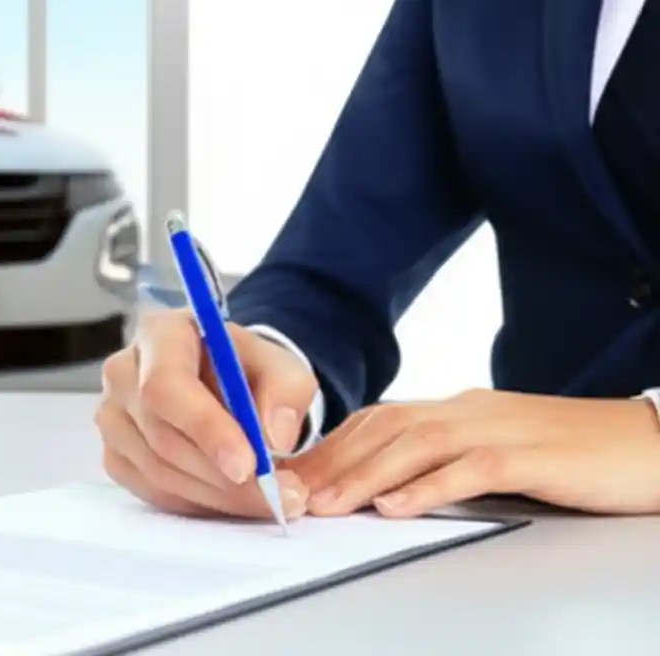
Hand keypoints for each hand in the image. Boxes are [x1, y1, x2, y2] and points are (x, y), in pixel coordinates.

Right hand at [96, 309, 318, 519]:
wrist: (219, 382)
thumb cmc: (244, 369)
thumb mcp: (280, 365)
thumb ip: (288, 391)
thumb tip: (276, 438)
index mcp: (160, 335)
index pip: (166, 385)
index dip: (205, 429)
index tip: (248, 467)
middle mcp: (123, 372)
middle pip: (164, 437)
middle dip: (224, 477)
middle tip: (279, 496)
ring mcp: (112, 416)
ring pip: (159, 471)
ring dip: (217, 495)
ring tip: (266, 499)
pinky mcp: (115, 454)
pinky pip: (153, 491)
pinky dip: (197, 502)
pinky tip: (230, 497)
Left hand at [286, 389, 659, 517]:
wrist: (649, 442)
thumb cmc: (570, 452)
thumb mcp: (494, 448)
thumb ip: (443, 457)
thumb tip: (385, 484)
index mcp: (457, 408)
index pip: (378, 422)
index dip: (331, 448)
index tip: (291, 476)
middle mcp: (469, 410)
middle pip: (385, 430)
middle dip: (332, 463)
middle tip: (291, 495)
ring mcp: (500, 430)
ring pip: (416, 446)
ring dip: (364, 476)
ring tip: (327, 504)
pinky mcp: (532, 456)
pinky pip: (471, 469)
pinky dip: (429, 487)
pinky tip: (396, 507)